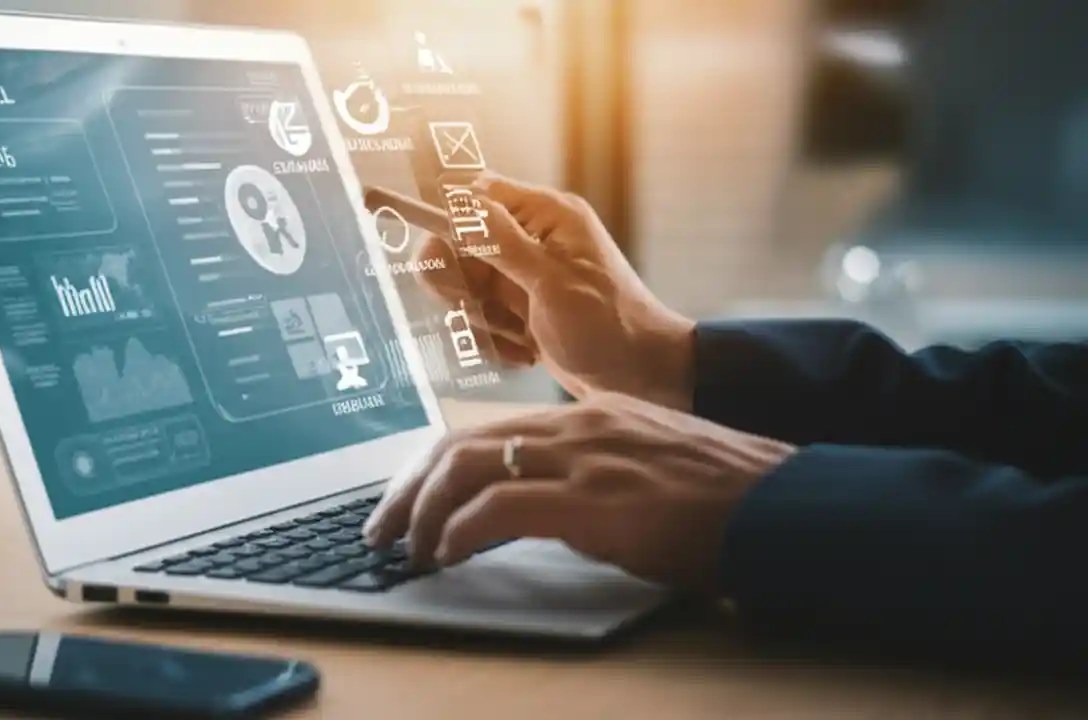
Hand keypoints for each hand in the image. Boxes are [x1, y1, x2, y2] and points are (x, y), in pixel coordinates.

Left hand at [364, 392, 795, 590]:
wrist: (783, 504)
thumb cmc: (726, 497)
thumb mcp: (648, 467)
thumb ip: (596, 471)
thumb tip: (543, 503)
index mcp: (589, 415)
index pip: (487, 429)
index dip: (437, 465)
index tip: (411, 497)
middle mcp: (577, 424)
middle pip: (460, 441)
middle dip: (408, 486)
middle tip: (382, 527)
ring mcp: (584, 458)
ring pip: (466, 466)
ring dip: (422, 510)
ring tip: (405, 547)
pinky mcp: (592, 501)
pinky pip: (496, 509)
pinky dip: (458, 532)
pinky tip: (446, 556)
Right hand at [417, 174, 696, 409]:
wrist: (640, 378)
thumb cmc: (609, 326)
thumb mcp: (551, 281)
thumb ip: (499, 241)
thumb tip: (457, 202)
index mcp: (545, 215)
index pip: (474, 196)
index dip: (451, 226)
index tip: (450, 266)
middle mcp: (530, 238)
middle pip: (457, 246)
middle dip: (463, 287)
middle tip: (483, 314)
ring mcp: (522, 275)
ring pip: (463, 288)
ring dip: (482, 321)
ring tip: (521, 339)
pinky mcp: (519, 309)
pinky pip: (479, 317)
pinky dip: (495, 340)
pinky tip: (526, 352)